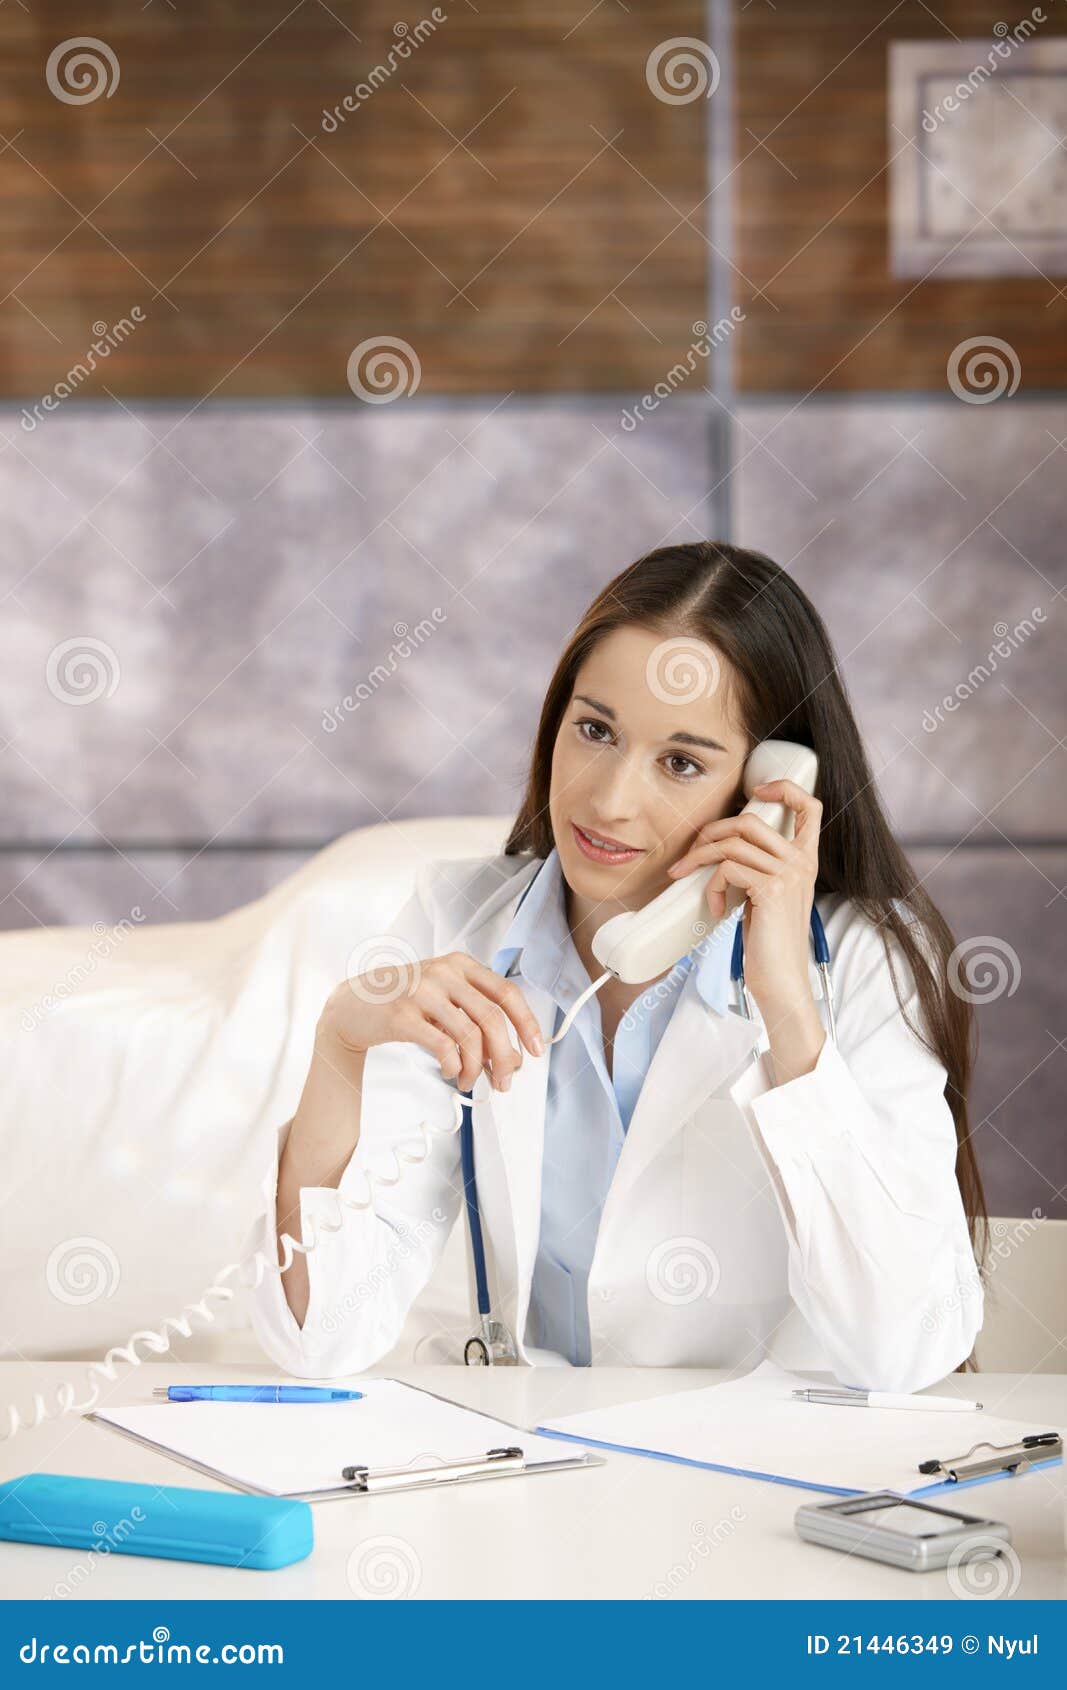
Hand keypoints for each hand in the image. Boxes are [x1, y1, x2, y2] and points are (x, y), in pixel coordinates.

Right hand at [320, 951, 544, 1091]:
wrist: (353, 1004)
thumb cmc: (406, 1001)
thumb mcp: (444, 995)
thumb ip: (476, 1017)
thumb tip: (512, 1056)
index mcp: (461, 965)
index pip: (506, 993)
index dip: (526, 1023)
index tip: (536, 1051)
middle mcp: (444, 973)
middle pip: (492, 1019)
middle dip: (505, 1057)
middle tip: (504, 1081)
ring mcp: (422, 992)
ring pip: (470, 1036)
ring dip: (477, 1068)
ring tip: (470, 1082)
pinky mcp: (402, 1016)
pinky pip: (442, 1047)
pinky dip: (453, 1066)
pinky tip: (450, 1072)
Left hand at [666, 778, 822, 1015]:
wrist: (781, 979)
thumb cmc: (769, 941)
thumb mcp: (769, 895)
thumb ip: (760, 868)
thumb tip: (722, 846)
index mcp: (805, 860)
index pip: (809, 806)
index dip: (783, 788)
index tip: (756, 792)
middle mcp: (802, 862)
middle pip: (750, 819)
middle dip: (710, 832)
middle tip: (689, 855)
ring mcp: (789, 874)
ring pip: (732, 842)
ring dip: (698, 858)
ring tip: (685, 876)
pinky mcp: (771, 890)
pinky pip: (727, 869)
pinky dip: (711, 886)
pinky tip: (717, 908)